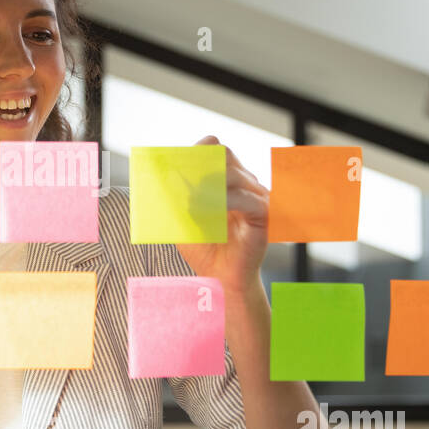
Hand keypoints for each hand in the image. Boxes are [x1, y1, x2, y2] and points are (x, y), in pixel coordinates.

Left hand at [175, 135, 268, 294]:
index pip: (215, 151)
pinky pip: (247, 199)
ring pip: (233, 175)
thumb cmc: (204, 248)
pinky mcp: (264, 214)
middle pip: (224, 155)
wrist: (220, 277)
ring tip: (190, 203)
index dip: (197, 151)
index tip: (174, 161)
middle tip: (182, 177)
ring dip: (208, 186)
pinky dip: (224, 201)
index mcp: (226, 181)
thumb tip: (165, 177)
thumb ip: (176, 198)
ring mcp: (255, 196)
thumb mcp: (183, 219)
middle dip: (201, 163)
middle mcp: (243, 184)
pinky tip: (206, 209)